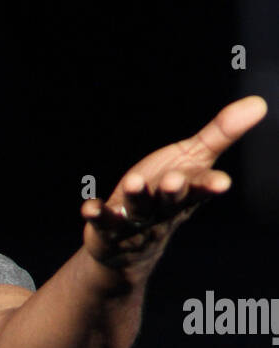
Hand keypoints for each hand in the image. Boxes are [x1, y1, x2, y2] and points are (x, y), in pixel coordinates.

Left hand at [80, 95, 267, 268]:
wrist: (131, 244)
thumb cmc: (165, 192)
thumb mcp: (193, 159)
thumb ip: (221, 134)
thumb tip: (260, 103)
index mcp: (185, 193)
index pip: (201, 189)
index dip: (209, 186)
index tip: (222, 183)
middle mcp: (162, 210)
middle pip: (170, 201)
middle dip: (173, 192)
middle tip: (174, 181)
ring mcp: (135, 222)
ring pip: (138, 211)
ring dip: (137, 199)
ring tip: (134, 183)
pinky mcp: (108, 229)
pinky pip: (103, 222)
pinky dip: (97, 216)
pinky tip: (87, 208)